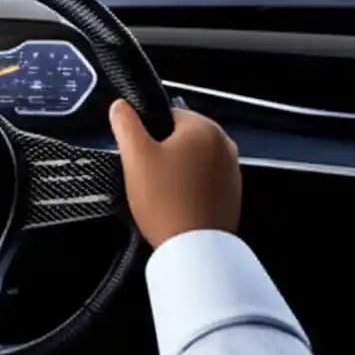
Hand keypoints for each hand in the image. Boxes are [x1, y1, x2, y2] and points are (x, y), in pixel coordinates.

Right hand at [109, 100, 241, 247]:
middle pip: (182, 139)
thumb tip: (121, 106)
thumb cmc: (165, 201)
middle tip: (149, 179)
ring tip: (163, 195)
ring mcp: (232, 170)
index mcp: (204, 127)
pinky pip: (205, 183)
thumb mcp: (135, 157)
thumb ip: (126, 124)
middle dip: (164, 155)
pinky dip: (191, 189)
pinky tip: (178, 205)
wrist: (194, 249)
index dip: (148, 135)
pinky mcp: (233, 194)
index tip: (141, 158)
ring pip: (193, 161)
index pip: (167, 116)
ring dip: (177, 172)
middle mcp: (225, 144)